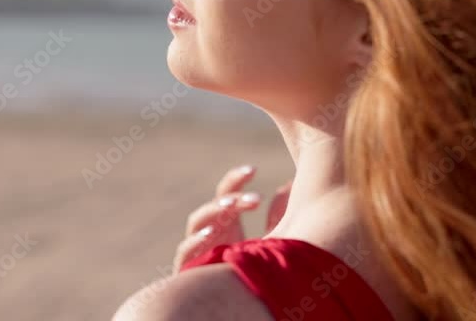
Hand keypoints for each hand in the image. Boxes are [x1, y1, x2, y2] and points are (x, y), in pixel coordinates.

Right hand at [173, 166, 292, 273]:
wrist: (227, 305)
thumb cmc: (247, 272)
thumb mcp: (267, 244)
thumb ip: (277, 219)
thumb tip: (290, 186)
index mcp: (226, 222)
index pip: (227, 192)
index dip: (236, 179)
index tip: (253, 170)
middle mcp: (209, 231)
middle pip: (214, 205)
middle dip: (231, 197)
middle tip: (254, 199)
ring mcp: (196, 247)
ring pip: (197, 221)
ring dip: (213, 211)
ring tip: (232, 206)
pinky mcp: (187, 267)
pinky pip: (185, 251)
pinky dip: (196, 240)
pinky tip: (211, 233)